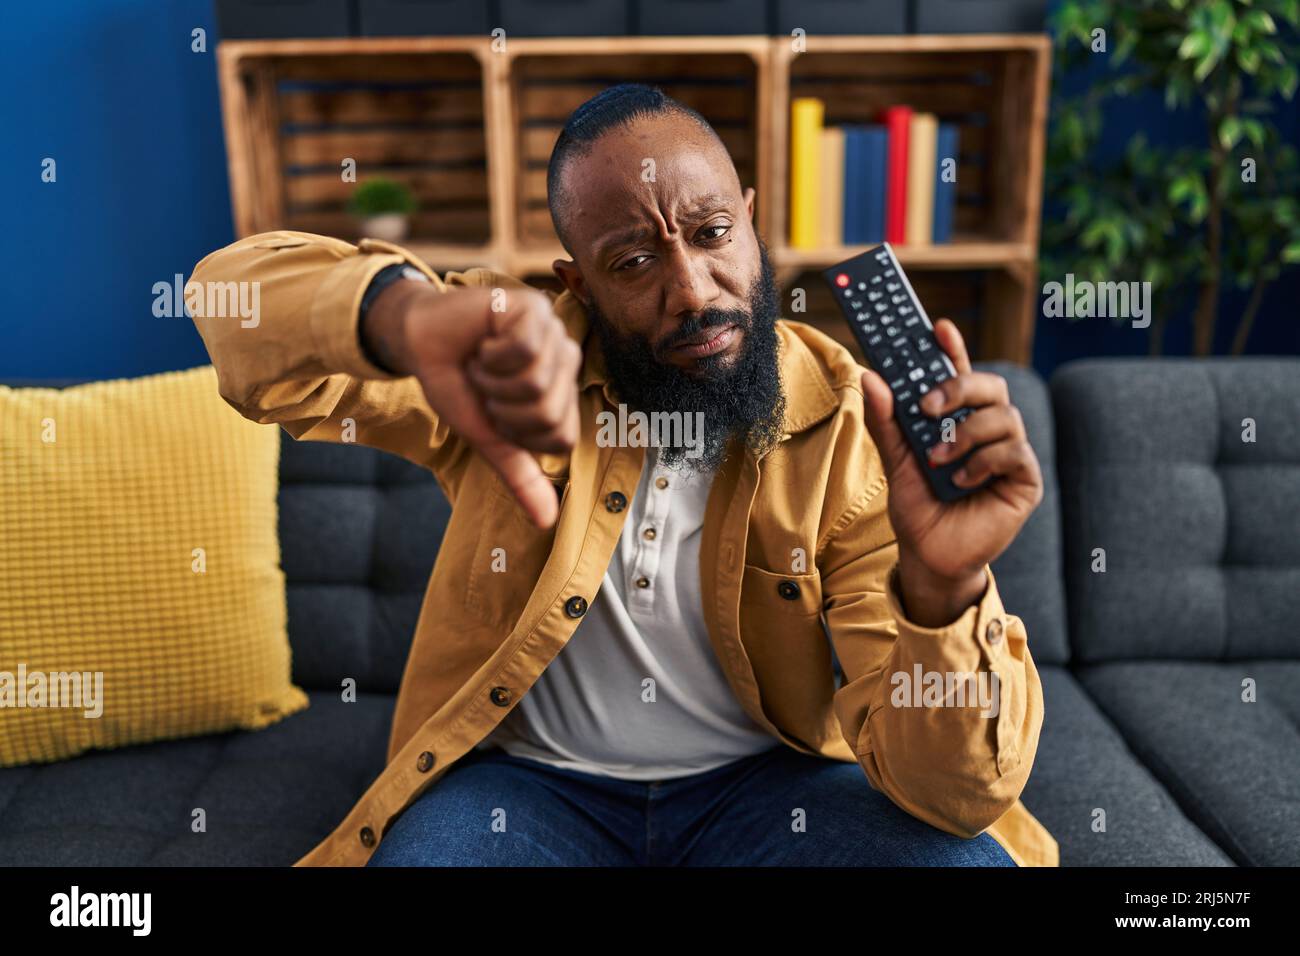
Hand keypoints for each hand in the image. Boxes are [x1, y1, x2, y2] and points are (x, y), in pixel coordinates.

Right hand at [368, 281, 581, 528]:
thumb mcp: (488, 437)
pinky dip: (491, 354)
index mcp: (562, 393)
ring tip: (482, 363)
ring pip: (536, 383)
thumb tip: (546, 521)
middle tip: (485, 385)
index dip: (518, 434)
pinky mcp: (535, 308)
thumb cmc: (457, 384)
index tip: (495, 412)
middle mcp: (566, 362)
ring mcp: (554, 332)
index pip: (560, 438)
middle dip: (503, 408)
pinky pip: (523, 350)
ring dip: (493, 380)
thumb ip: (520, 475)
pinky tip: (484, 341)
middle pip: (549, 413)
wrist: (419, 341)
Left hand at [859, 319, 1043, 625]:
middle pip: (990, 385)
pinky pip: (1014, 451)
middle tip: (927, 406)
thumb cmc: (918, 507)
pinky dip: (982, 462)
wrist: (930, 557)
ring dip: (965, 434)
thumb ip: (886, 421)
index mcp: (957, 419)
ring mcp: (1009, 452)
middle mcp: (987, 429)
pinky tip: (959, 482)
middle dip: (958, 387)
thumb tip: (870, 376)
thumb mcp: (895, 461)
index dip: (953, 348)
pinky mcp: (1024, 479)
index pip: (959, 373)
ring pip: (1004, 415)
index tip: (938, 327)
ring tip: (937, 459)